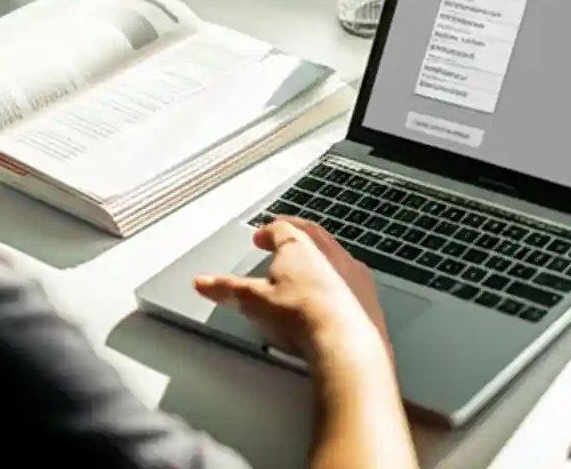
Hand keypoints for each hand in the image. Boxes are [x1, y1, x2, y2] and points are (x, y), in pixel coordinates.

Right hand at [193, 217, 390, 364]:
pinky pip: (349, 278)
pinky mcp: (367, 293)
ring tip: (306, 266)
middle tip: (285, 238)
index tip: (261, 238)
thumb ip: (227, 289)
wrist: (346, 341)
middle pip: (311, 234)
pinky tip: (332, 293)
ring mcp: (352, 271)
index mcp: (300, 246)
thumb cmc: (301, 315)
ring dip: (318, 256)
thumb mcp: (254, 301)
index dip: (269, 231)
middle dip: (295, 235)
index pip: (282, 228)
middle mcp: (329, 252)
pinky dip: (337, 279)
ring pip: (333, 253)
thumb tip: (203, 282)